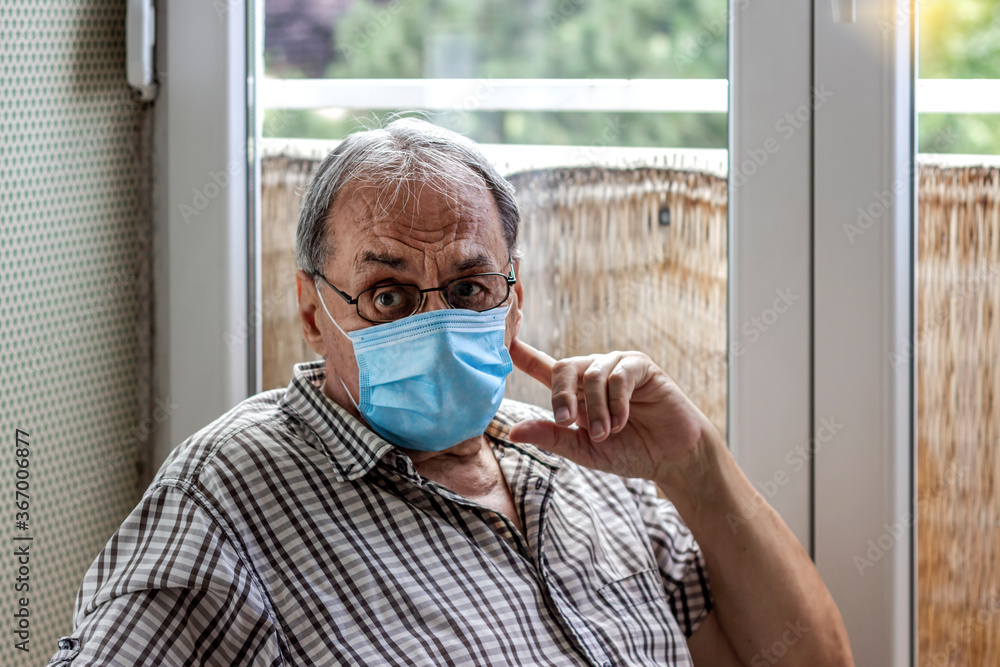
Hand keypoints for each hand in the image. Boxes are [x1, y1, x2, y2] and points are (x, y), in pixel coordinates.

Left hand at [507, 338, 721, 485]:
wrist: (672, 457)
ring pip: (592, 375)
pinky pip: (619, 376)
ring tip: (606, 434)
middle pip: (562, 367)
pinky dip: (617, 403)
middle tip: (567, 422)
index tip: (503, 339)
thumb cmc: (629, 452)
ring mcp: (617, 366)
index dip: (522, 353)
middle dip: (561, 395)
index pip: (543, 367)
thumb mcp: (585, 449)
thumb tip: (514, 432)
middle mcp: (593, 373)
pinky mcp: (640, 366)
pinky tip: (623, 422)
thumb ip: (553, 438)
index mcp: (575, 392)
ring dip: (596, 409)